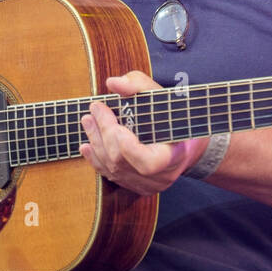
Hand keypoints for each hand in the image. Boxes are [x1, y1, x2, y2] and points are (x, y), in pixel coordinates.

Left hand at [79, 70, 209, 195]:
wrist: (184, 142)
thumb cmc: (172, 116)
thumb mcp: (160, 95)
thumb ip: (138, 85)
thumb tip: (113, 83)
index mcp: (173, 155)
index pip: (149, 162)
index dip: (129, 148)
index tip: (117, 127)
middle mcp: (161, 175)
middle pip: (123, 161)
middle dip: (104, 133)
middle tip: (95, 109)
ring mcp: (148, 185)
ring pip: (113, 170)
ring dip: (96, 143)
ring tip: (88, 121)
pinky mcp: (136, 187)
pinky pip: (112, 176)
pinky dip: (96, 159)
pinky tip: (87, 145)